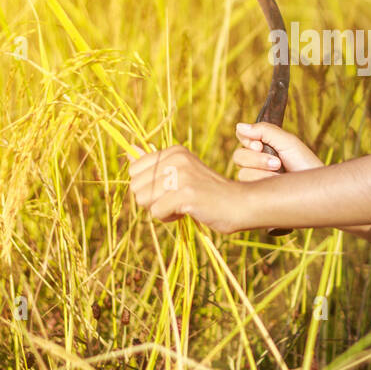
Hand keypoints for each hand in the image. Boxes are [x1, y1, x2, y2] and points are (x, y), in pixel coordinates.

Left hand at [127, 144, 251, 234]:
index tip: (169, 189)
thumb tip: (129, 152)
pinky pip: (157, 212)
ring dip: (160, 209)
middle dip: (151, 200)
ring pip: (144, 200)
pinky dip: (169, 218)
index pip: (134, 170)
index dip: (147, 186)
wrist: (240, 203)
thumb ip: (155, 164)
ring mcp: (180, 175)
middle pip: (136, 186)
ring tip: (182, 206)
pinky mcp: (185, 193)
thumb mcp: (181, 172)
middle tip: (175, 199)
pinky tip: (187, 212)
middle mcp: (175, 159)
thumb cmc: (209, 192)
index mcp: (173, 151)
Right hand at [233, 122, 322, 180]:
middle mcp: (257, 161)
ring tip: (280, 172)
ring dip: (263, 171)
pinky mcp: (257, 191)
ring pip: (242, 171)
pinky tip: (277, 182)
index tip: (260, 145)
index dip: (247, 140)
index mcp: (264, 145)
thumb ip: (264, 131)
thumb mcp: (287, 142)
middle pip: (239, 155)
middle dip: (257, 159)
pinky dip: (264, 180)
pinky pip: (247, 184)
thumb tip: (239, 126)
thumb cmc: (305, 163)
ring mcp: (256, 177)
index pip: (242, 137)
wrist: (314, 186)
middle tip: (277, 162)